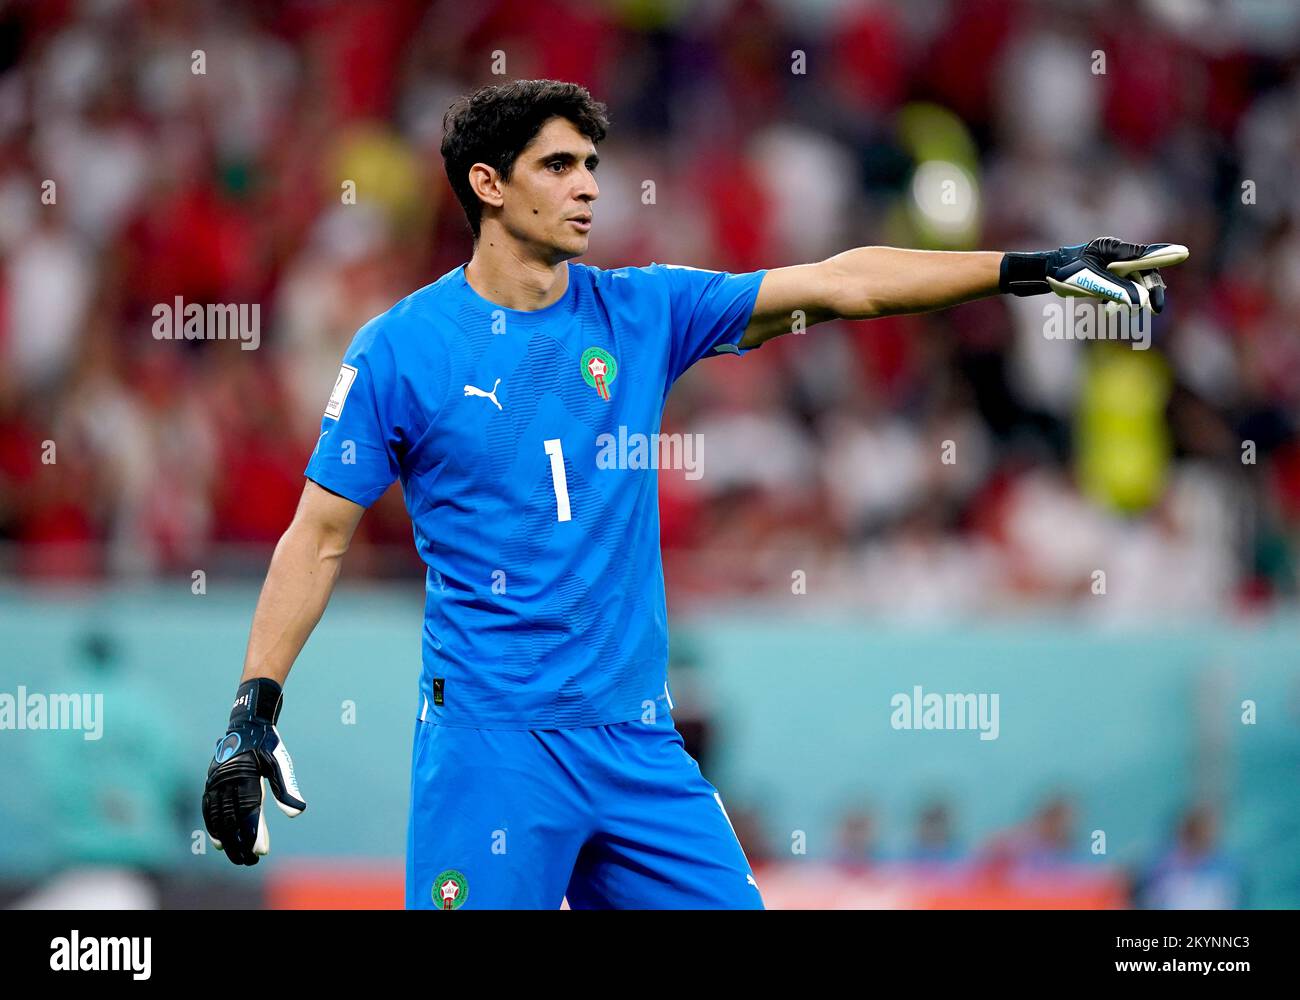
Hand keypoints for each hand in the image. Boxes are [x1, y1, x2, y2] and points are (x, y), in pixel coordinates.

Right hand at [202, 677, 305, 864]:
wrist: (246, 723)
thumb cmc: (267, 744)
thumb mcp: (280, 762)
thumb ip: (286, 788)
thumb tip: (297, 812)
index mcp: (245, 777)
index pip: (249, 813)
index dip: (253, 833)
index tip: (260, 851)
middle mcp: (226, 782)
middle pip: (231, 820)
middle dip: (240, 843)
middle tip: (250, 861)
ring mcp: (215, 783)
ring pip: (218, 818)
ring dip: (227, 840)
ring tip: (237, 857)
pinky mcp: (210, 783)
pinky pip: (209, 809)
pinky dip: (213, 827)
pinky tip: (219, 842)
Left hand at [1001, 237, 1188, 312]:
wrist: (1040, 273)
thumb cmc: (1062, 274)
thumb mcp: (1090, 284)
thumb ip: (1116, 291)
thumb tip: (1140, 302)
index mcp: (1113, 249)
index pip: (1146, 256)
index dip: (1165, 257)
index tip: (1183, 256)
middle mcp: (1114, 253)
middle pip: (1143, 270)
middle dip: (1149, 290)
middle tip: (1155, 309)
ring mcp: (1109, 262)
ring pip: (1132, 280)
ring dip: (1131, 297)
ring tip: (1117, 313)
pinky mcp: (1103, 272)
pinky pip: (1120, 285)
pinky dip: (1119, 298)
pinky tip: (1108, 309)